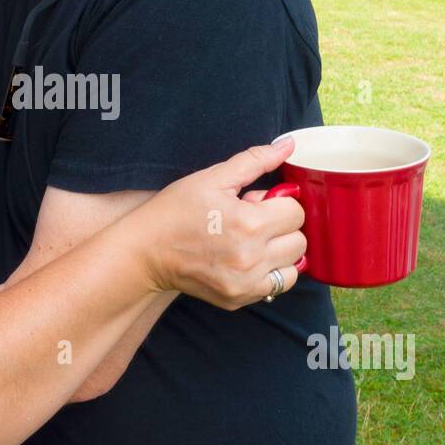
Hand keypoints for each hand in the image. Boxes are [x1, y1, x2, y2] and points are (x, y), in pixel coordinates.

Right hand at [142, 138, 307, 308]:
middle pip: (299, 240)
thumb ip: (255, 161)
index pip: (296, 212)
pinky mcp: (238, 299)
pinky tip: (245, 260)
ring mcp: (245, 283)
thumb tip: (289, 145)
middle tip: (255, 221)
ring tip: (254, 242)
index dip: (279, 202)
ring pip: (292, 267)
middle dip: (283, 227)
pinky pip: (275, 287)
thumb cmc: (176, 211)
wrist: (145, 251)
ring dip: (280, 252)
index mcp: (248, 223)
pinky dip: (268, 273)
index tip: (258, 202)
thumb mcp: (213, 178)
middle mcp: (251, 257)